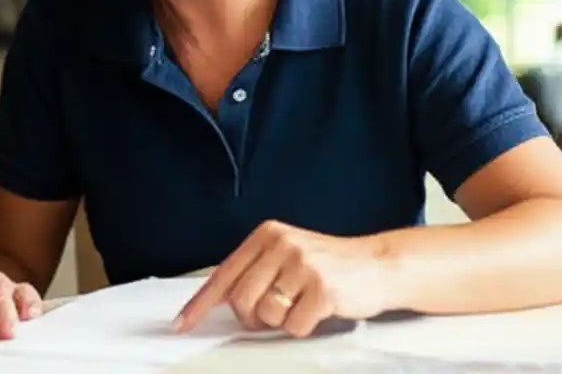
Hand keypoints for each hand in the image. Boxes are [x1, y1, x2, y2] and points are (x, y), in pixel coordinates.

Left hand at [175, 221, 389, 337]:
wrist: (378, 266)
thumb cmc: (328, 268)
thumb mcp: (287, 258)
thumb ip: (255, 273)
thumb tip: (218, 303)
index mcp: (266, 235)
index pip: (224, 274)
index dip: (200, 303)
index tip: (182, 323)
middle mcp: (281, 244)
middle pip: (240, 299)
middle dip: (253, 318)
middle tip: (275, 314)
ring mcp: (302, 264)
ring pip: (266, 314)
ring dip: (282, 321)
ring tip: (302, 305)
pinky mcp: (322, 287)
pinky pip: (294, 325)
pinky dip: (305, 327)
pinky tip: (321, 309)